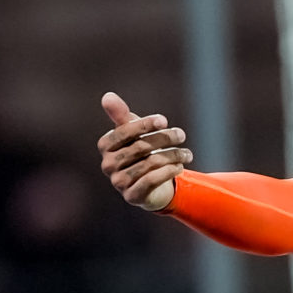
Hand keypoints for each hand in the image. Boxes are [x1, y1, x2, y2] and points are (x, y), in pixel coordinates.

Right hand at [99, 92, 191, 211]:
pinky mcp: (132, 196)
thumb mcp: (133, 132)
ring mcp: (118, 182)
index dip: (145, 124)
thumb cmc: (141, 152)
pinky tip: (180, 166)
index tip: (164, 120)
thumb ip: (121, 115)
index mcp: (105, 145)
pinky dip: (169, 171)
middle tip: (181, 134)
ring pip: (150, 163)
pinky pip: (152, 180)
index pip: (124, 131)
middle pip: (140, 146)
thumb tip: (108, 96)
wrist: (151, 186)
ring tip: (187, 154)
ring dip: (173, 155)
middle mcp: (107, 164)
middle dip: (164, 138)